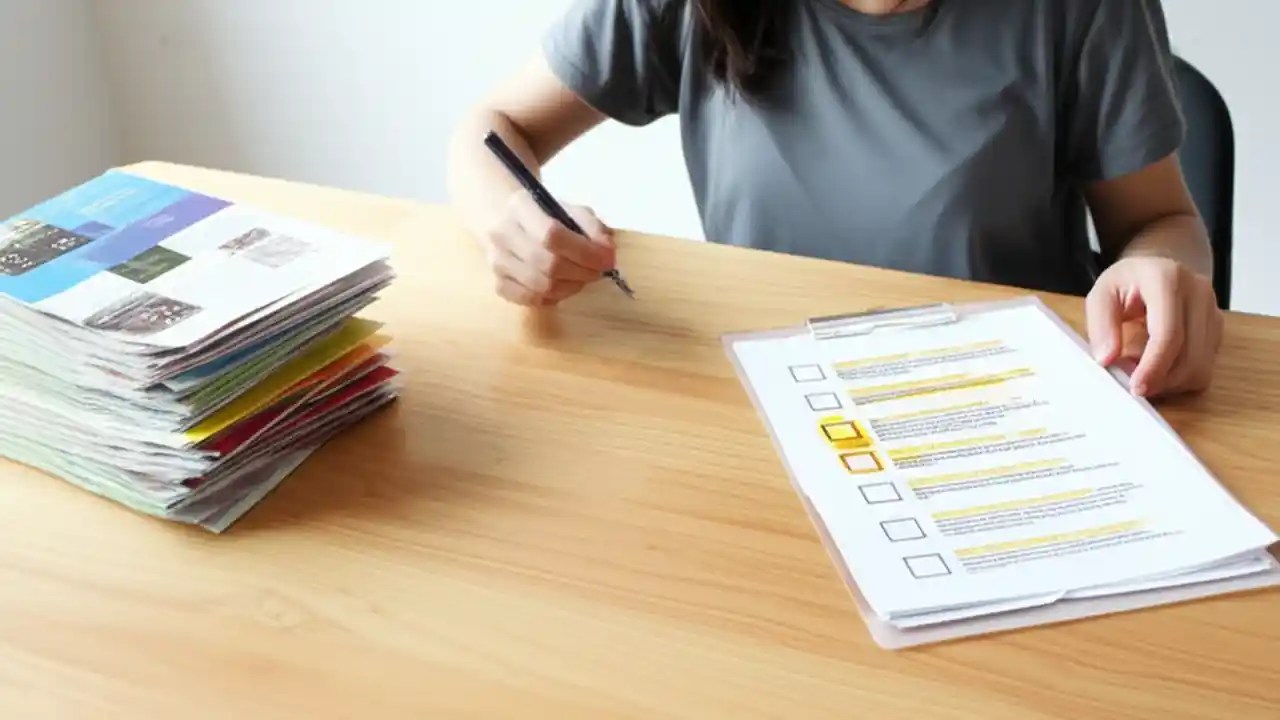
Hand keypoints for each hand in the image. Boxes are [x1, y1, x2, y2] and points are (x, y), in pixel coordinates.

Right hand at [483, 190, 614, 306]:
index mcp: (520, 206)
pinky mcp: (498, 283)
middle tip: (597, 272)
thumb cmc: (547, 216)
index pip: (552, 235)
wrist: (510, 222)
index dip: (585, 252)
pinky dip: (551, 298)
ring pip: (540, 286)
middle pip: (547, 264)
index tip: (607, 260)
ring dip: (570, 287)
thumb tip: (606, 253)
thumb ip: (592, 228)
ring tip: (581, 278)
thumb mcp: (572, 210)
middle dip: (581, 272)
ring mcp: (496, 260)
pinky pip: (529, 299)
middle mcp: (502, 233)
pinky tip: (561, 288)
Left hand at [1086, 256, 1222, 397]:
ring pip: (1201, 366)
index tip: (1136, 388)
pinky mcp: (1217, 328)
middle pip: (1190, 356)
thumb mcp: (1102, 294)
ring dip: (1171, 382)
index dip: (1154, 367)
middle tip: (1135, 386)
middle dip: (1162, 380)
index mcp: (1167, 279)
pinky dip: (1181, 378)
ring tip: (1145, 374)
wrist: (1156, 269)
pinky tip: (1161, 369)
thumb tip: (1107, 359)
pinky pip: (1205, 367)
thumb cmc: (1128, 282)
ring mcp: (1213, 310)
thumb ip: (1100, 325)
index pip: (1169, 334)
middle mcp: (1198, 293)